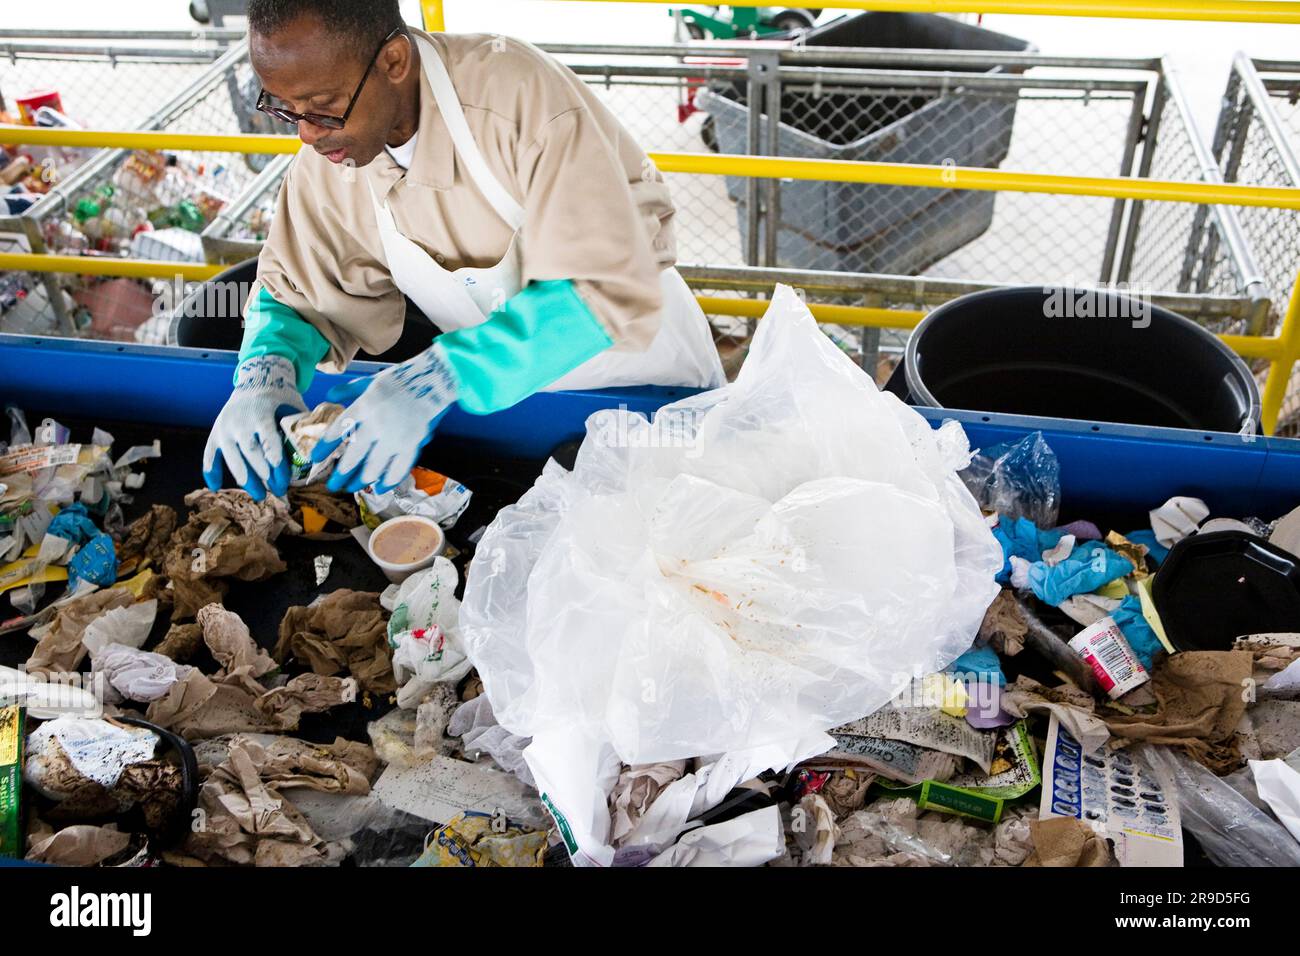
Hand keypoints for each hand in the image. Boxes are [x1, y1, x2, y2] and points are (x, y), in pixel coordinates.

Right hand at [202, 355, 305, 500]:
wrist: (255, 381)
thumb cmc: (280, 399)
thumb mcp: (293, 406)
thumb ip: (304, 426)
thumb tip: (323, 451)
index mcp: (261, 412)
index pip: (268, 439)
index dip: (275, 460)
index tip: (282, 478)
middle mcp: (239, 421)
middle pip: (250, 453)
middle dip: (264, 475)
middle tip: (278, 491)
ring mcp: (224, 428)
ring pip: (231, 458)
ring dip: (245, 479)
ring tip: (260, 495)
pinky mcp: (215, 433)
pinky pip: (210, 455)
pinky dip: (211, 471)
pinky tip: (215, 487)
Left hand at [311, 342, 456, 494]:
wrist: (433, 381)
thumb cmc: (399, 380)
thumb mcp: (370, 381)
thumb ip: (349, 390)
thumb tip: (330, 395)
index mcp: (364, 406)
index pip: (338, 430)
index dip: (325, 447)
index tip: (316, 459)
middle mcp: (377, 425)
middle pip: (353, 456)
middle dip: (341, 474)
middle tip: (333, 485)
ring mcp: (396, 437)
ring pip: (374, 468)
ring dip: (361, 480)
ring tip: (353, 487)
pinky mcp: (413, 445)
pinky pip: (398, 469)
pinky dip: (388, 481)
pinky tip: (379, 488)